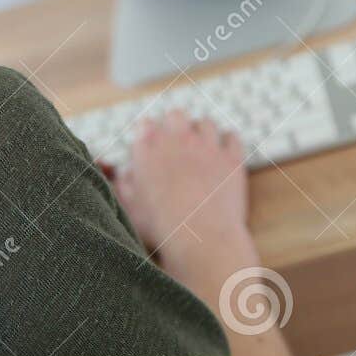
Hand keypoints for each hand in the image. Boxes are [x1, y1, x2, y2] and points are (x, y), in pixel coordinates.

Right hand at [110, 109, 248, 261]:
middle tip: (176, 145)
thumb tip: (126, 175)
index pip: (145, 124)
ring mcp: (207, 145)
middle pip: (176, 115)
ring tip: (200, 150)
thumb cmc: (161, 228)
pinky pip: (232, 136)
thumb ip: (123, 186)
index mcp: (147, 146)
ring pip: (205, 122)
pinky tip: (222, 154)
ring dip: (201, 133)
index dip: (148, 136)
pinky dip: (227, 143)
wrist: (201, 240)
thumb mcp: (128, 208)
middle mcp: (177, 138)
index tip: (151, 149)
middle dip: (175, 126)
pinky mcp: (232, 158)